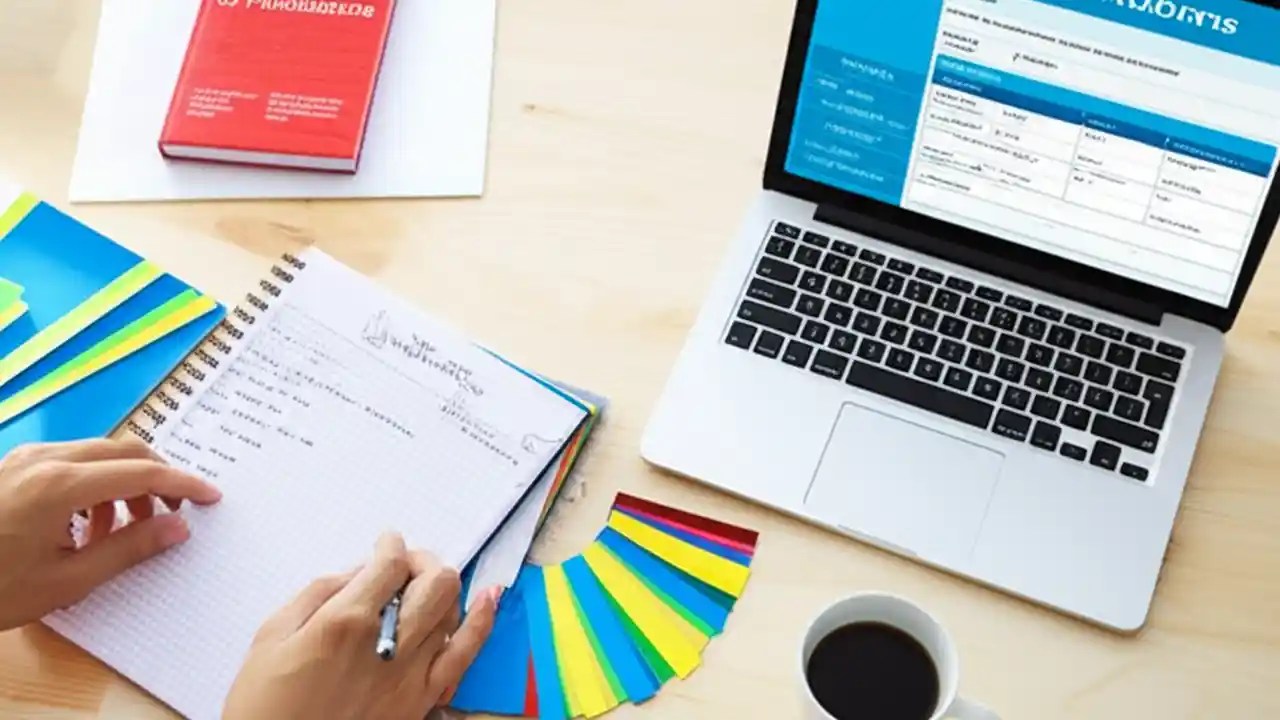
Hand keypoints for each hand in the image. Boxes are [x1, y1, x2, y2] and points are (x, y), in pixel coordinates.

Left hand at [0, 439, 222, 630]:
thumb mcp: (65, 581)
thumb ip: (128, 549)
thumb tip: (177, 527)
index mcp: (61, 484)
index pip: (141, 472)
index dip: (182, 485)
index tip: (211, 498)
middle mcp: (45, 459)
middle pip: (124, 451)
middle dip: (156, 480)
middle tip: (171, 515)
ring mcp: (24, 459)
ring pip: (97, 454)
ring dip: (123, 485)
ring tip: (117, 534)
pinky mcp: (11, 466)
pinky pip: (69, 462)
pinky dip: (93, 486)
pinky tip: (83, 527)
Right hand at [223, 533, 498, 719]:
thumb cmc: (265, 705)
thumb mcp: (272, 636)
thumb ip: (319, 593)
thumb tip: (357, 571)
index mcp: (345, 624)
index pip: (390, 563)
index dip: (391, 545)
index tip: (386, 544)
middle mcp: (387, 645)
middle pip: (434, 581)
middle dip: (422, 561)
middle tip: (405, 565)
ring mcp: (410, 675)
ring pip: (452, 609)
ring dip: (441, 589)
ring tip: (424, 587)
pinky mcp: (423, 700)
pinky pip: (467, 653)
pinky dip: (481, 621)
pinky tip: (487, 598)